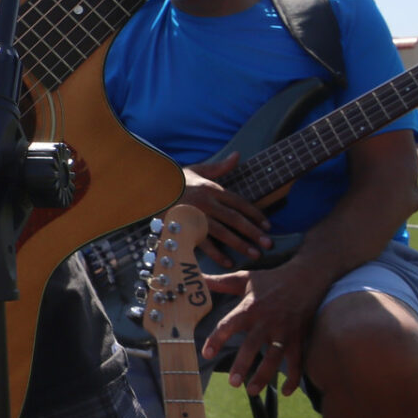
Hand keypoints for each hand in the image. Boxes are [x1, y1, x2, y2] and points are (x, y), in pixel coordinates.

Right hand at [179, 153, 271, 267]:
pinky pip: (202, 242)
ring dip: (239, 244)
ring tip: (254, 254)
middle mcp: (205, 202)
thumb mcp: (198, 169)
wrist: (149, 185)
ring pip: (221, 232)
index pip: (239, 202)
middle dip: (253, 232)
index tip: (268, 225)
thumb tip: (238, 155)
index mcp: (211, 188)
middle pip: (234, 218)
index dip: (255, 214)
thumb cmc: (175, 178)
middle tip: (268, 244)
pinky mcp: (184, 226)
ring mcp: (194, 215)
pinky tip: (227, 261)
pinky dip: (215, 253)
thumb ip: (220, 166)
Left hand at [202, 257, 328, 395]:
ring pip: (274, 357)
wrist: (305, 278)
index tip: (206, 354)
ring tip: (251, 391)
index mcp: (249, 307)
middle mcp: (266, 321)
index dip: (217, 340)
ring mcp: (284, 331)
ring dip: (264, 376)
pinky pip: (298, 362)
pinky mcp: (299, 338)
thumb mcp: (242, 278)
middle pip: (252, 346)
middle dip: (243, 365)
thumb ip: (218, 282)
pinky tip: (286, 392)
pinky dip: (294, 378)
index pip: (229, 325)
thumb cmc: (269, 280)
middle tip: (232, 383)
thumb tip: (197, 277)